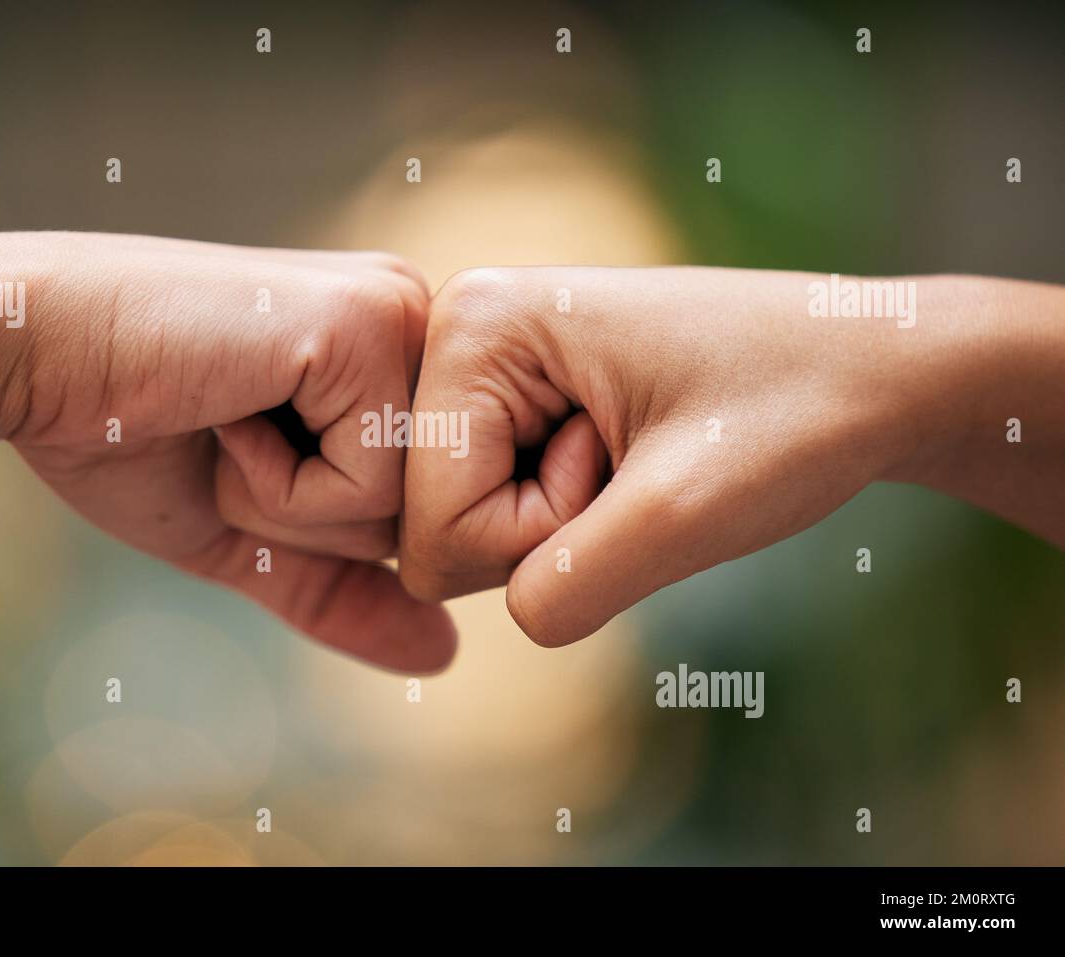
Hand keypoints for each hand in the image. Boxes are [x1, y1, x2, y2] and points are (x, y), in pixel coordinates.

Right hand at [0, 233, 455, 671]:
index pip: (428, 514)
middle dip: (311, 523)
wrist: (27, 356)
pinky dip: (282, 486)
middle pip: (428, 518)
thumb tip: (445, 656)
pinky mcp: (367, 325)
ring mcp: (400, 317)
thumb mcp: (251, 533)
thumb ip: (344, 590)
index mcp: (397, 359)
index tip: (239, 445)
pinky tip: (228, 409)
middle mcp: (417, 324)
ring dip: (291, 506)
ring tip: (225, 419)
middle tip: (227, 436)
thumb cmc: (128, 434)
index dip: (325, 528)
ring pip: (408, 510)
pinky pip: (371, 485)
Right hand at [399, 267, 1064, 646]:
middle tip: (638, 465)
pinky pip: (501, 506)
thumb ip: (565, 585)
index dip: (538, 537)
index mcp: (474, 325)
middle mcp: (462, 329)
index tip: (629, 465)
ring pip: (469, 525)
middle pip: (438, 525)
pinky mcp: (520, 393)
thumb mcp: (682, 514)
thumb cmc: (796, 416)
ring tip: (642, 456)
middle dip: (544, 531)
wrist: (878, 369)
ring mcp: (490, 362)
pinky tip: (630, 457)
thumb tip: (505, 611)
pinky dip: (571, 511)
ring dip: (563, 524)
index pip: (433, 524)